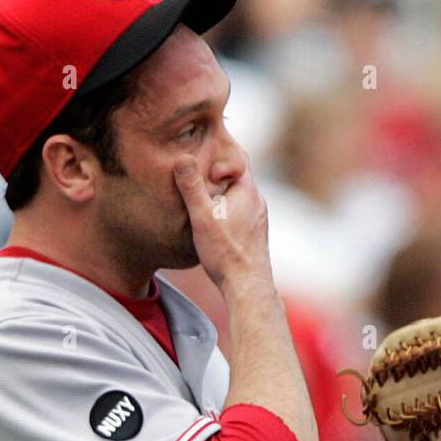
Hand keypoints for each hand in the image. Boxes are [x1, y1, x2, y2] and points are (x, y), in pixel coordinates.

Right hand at [172, 154, 272, 293]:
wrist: (248, 286)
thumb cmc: (225, 252)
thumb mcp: (202, 216)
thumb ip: (191, 187)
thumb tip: (181, 158)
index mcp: (247, 190)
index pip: (236, 158)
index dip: (218, 154)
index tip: (200, 160)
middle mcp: (257, 201)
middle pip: (237, 178)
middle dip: (218, 176)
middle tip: (197, 177)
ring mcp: (259, 218)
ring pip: (240, 197)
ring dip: (223, 195)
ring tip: (204, 201)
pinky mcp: (256, 234)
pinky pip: (242, 213)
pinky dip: (228, 211)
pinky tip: (216, 224)